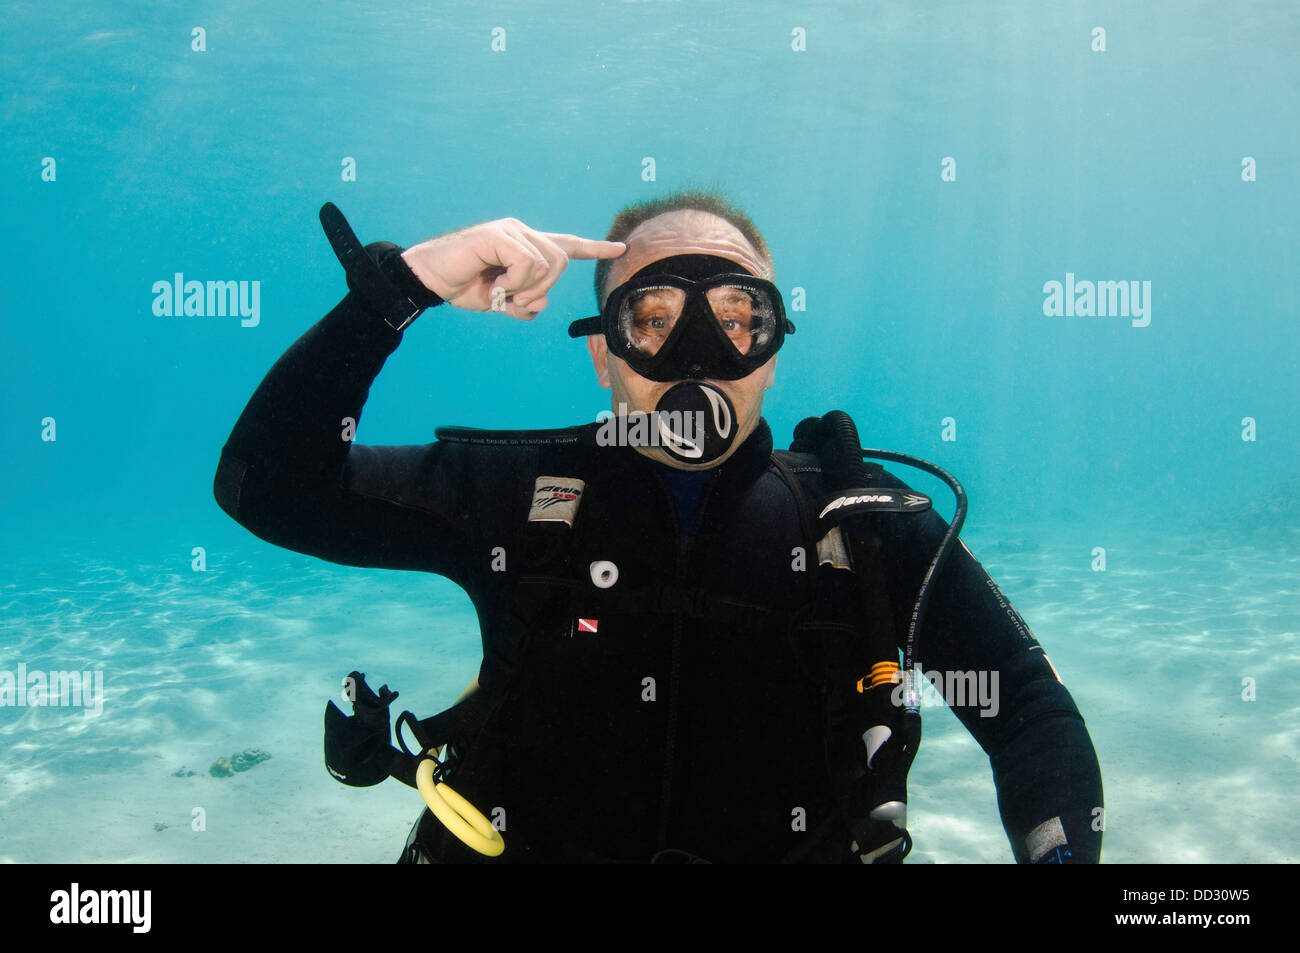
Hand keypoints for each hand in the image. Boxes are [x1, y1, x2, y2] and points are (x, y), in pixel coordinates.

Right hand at [401, 218, 624, 320]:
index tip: (620, 248)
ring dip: (527, 288)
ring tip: (499, 292)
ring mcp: (511, 230)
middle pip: (562, 261)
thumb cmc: (463, 286)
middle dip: (544, 289)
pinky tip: (494, 285)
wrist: (430, 278)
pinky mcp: (499, 234)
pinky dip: (515, 282)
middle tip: (513, 300)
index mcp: (526, 247)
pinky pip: (528, 263)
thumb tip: (541, 302)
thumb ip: (524, 303)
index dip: (594, 248)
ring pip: (549, 264)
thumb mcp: (500, 302)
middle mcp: (522, 233)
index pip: (567, 244)